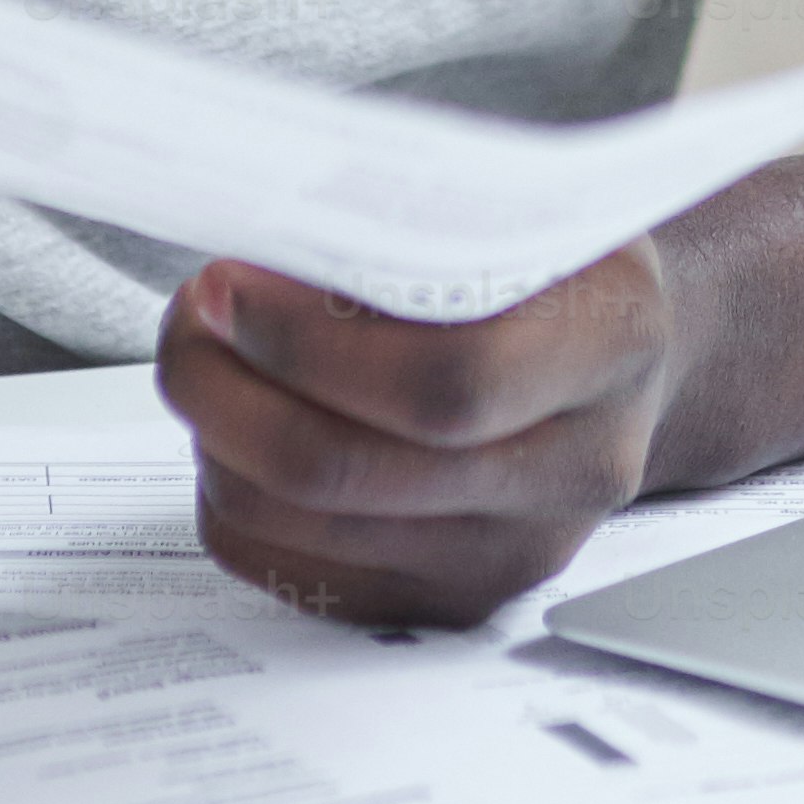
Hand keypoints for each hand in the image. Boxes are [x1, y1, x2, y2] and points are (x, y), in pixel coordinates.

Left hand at [153, 246, 687, 629]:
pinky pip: (294, 576)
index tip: (229, 290)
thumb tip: (255, 257)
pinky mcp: (454, 603)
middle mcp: (577, 467)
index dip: (308, 344)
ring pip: (304, 529)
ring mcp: (517, 553)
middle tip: (187, 322)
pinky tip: (246, 431)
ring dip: (219, 440)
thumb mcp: (502, 200)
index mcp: (608, 341)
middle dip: (229, 391)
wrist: (615, 358)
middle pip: (352, 471)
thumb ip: (398, 226)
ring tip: (209, 364)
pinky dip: (237, 499)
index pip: (445, 381)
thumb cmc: (540, 264)